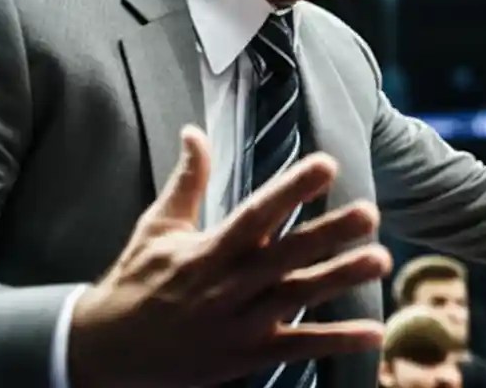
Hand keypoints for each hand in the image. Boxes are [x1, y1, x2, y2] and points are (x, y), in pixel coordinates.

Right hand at [69, 125, 391, 387]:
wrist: (105, 351)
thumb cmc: (135, 282)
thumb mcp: (157, 227)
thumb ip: (187, 180)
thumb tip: (194, 131)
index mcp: (209, 249)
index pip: (256, 213)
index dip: (291, 189)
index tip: (326, 165)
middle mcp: (228, 284)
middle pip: (286, 255)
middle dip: (328, 233)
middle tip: (369, 213)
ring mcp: (239, 323)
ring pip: (297, 297)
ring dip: (340, 279)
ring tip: (381, 260)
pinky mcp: (246, 355)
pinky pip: (297, 347)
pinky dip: (336, 341)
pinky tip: (373, 333)